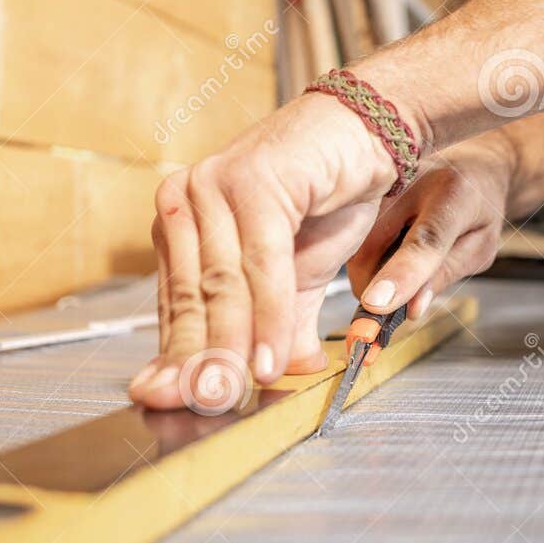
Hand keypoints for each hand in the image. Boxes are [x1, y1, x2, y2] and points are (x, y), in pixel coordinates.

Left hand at [128, 93, 398, 409]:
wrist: (370, 136)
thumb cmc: (327, 198)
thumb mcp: (297, 278)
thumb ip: (276, 325)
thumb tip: (269, 379)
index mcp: (181, 224)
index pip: (174, 305)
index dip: (177, 359)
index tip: (173, 402)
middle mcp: (185, 201)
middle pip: (192, 298)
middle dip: (201, 361)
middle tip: (208, 406)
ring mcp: (214, 186)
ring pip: (222, 286)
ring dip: (235, 347)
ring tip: (243, 390)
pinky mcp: (252, 179)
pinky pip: (260, 263)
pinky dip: (269, 316)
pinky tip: (274, 355)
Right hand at [346, 133, 519, 319]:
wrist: (471, 163)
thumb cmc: (478, 210)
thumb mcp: (479, 248)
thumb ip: (445, 274)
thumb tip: (411, 310)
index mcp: (452, 195)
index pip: (424, 240)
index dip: (401, 273)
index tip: (377, 304)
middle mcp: (411, 179)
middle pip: (369, 249)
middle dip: (372, 286)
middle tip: (395, 298)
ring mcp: (381, 180)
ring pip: (352, 245)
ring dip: (367, 268)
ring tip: (398, 260)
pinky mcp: (363, 185)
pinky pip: (348, 232)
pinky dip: (361, 251)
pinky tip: (385, 244)